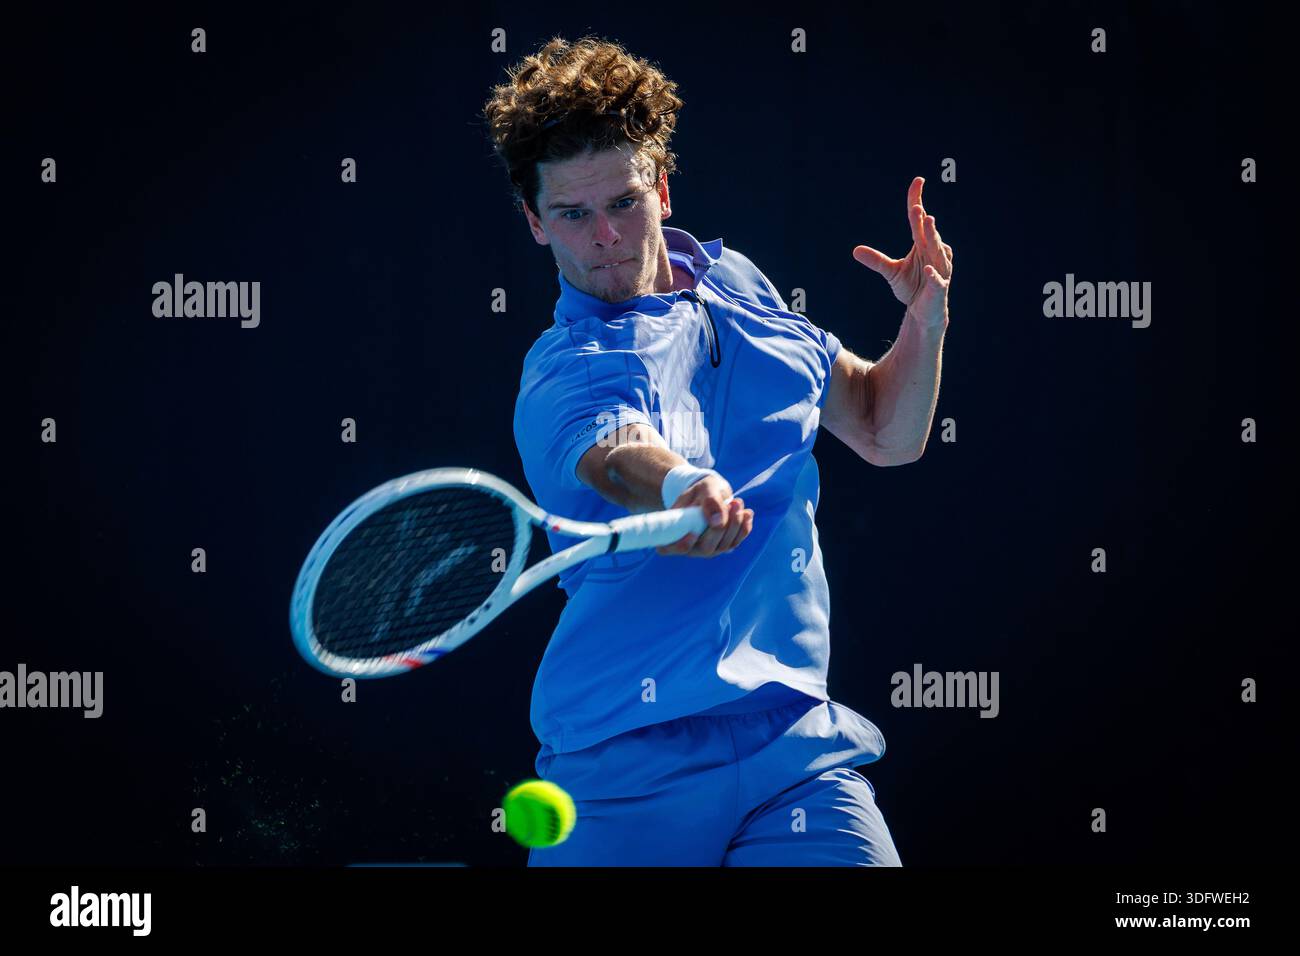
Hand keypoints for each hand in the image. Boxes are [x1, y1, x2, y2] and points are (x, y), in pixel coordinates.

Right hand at [656, 473, 753, 557]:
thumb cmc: (701, 490)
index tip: (692, 532)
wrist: (712, 492)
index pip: (669, 548)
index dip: (680, 545)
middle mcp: (690, 545)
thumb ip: (709, 501)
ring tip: (738, 503)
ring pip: (724, 545)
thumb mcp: (704, 489)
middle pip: (706, 548)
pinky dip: (744, 528)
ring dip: (735, 524)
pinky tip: (747, 513)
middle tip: (732, 504)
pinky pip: (736, 541)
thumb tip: (718, 521)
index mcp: (674, 532)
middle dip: (721, 529)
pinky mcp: (724, 545)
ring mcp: (709, 547)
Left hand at [852, 176, 952, 331]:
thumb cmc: (913, 287)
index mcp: (922, 245)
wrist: (924, 311)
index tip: (918, 181)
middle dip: (923, 223)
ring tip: (927, 222)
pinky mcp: (939, 287)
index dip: (918, 200)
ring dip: (933, 238)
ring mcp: (939, 269)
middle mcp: (933, 253)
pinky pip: (937, 280)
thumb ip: (876, 260)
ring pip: (937, 251)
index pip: (918, 220)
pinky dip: (933, 275)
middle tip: (918, 209)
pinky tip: (927, 271)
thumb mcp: (891, 272)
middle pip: (927, 234)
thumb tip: (855, 250)